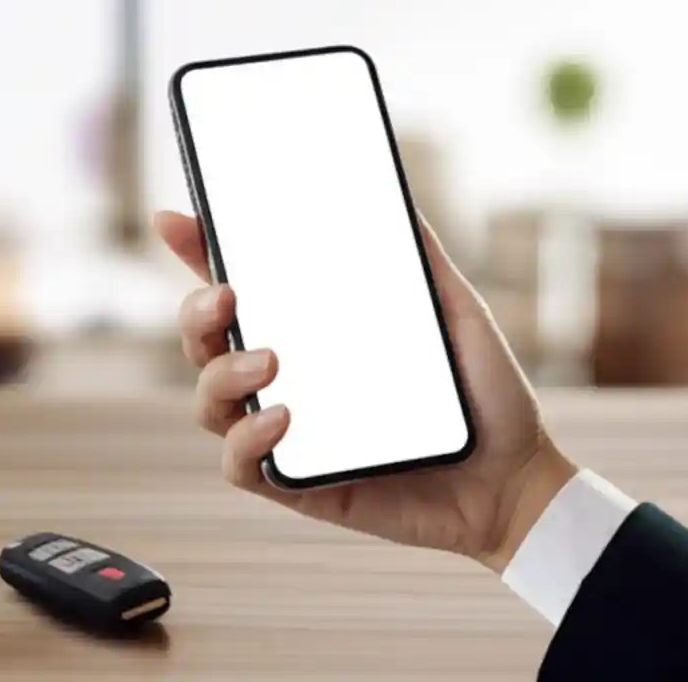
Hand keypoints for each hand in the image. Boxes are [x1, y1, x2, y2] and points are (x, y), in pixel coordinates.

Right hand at [155, 210, 575, 571]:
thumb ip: (422, 262)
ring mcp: (283, 432)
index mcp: (307, 333)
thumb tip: (394, 202)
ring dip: (221, 374)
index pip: (236, 290)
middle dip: (194, 315)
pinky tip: (283, 417)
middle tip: (226, 296)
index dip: (196, 254)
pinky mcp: (295, 484)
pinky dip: (247, 438)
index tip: (173, 221)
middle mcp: (284, 379)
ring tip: (270, 360)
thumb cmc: (480, 397)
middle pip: (202, 343)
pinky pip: (238, 464)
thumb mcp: (456, 314)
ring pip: (208, 401)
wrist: (514, 480)